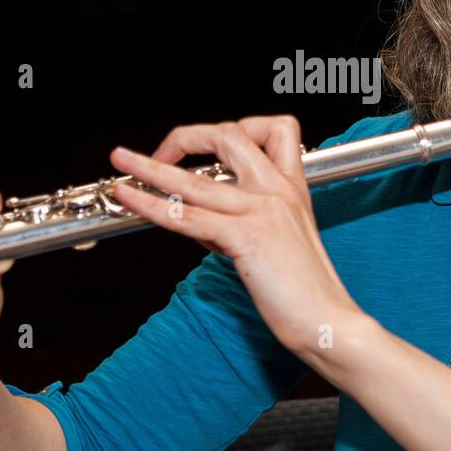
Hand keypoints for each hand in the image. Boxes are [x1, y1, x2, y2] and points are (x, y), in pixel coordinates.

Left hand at [109, 115, 363, 359]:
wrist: (329, 321)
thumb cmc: (306, 291)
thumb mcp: (277, 242)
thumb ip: (238, 220)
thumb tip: (193, 212)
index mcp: (293, 187)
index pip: (273, 129)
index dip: (232, 130)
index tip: (203, 150)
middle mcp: (279, 190)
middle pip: (229, 134)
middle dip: (186, 136)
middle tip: (158, 153)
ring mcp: (263, 210)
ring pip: (194, 178)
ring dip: (148, 166)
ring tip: (121, 160)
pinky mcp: (247, 237)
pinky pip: (187, 215)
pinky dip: (151, 204)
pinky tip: (131, 199)